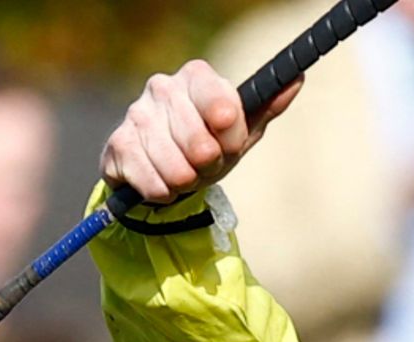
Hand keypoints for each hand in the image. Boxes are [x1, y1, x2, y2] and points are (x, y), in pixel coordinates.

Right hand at [100, 60, 302, 203]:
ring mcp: (136, 114)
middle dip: (209, 165)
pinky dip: (165, 193)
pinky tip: (162, 180)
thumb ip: (268, 105)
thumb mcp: (243, 129)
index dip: (231, 137)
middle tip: (204, 161)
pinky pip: (155, 185)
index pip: (224, 109)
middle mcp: (162, 87)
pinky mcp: (117, 145)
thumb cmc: (210, 143)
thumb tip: (296, 79)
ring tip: (183, 171)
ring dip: (187, 181)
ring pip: (178, 170)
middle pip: (201, 146)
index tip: (230, 144)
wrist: (163, 168)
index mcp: (197, 76)